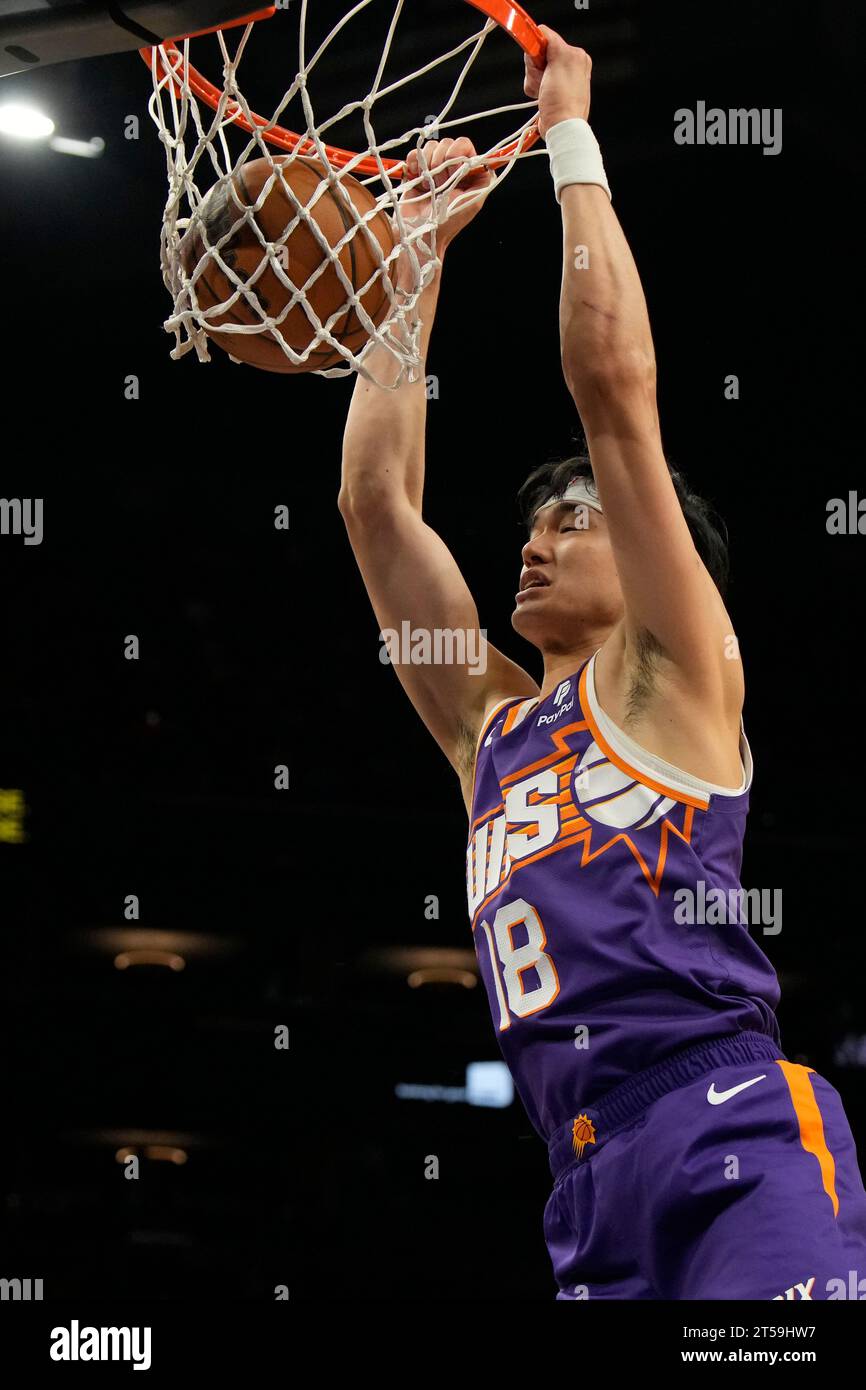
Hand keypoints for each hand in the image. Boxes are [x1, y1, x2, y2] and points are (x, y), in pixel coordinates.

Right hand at [397, 137, 493, 251]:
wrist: (421, 233)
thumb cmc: (448, 222)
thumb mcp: (474, 201)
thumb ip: (483, 178)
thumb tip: (483, 158)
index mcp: (468, 172)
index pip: (464, 144)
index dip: (457, 156)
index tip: (453, 175)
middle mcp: (452, 167)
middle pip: (447, 143)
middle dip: (442, 163)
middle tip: (440, 186)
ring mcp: (434, 167)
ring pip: (431, 146)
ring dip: (428, 167)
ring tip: (429, 188)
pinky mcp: (416, 169)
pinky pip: (415, 153)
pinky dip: (414, 164)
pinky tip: (417, 181)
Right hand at [523, 26, 591, 139]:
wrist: (561, 127)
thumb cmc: (562, 100)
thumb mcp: (559, 58)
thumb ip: (550, 40)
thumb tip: (541, 31)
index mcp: (576, 55)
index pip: (547, 40)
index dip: (538, 51)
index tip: (539, 62)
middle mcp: (571, 66)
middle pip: (539, 55)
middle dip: (535, 69)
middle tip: (543, 81)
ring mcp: (561, 80)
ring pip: (535, 70)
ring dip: (534, 81)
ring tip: (543, 92)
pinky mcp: (553, 92)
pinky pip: (536, 83)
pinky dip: (534, 89)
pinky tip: (542, 97)